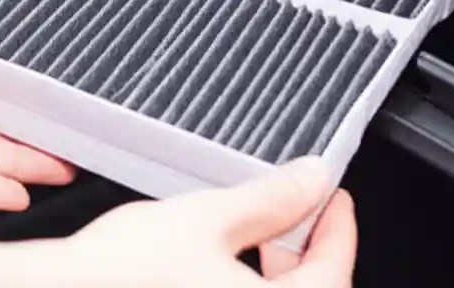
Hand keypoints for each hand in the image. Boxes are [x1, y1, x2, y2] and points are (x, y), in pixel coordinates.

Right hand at [27, 157, 356, 286]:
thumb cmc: (115, 276)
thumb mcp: (205, 220)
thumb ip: (269, 199)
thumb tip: (314, 178)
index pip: (334, 273)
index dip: (338, 228)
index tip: (335, 196)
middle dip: (303, 250)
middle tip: (293, 209)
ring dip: (272, 274)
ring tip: (252, 233)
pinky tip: (216, 266)